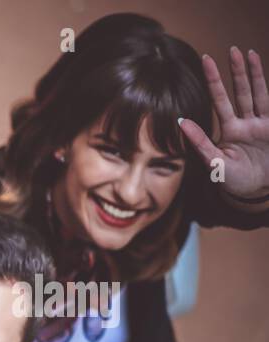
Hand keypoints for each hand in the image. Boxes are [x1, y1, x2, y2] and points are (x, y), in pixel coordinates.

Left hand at [179, 48, 268, 201]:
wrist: (258, 192)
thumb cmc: (233, 181)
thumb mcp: (214, 163)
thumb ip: (200, 142)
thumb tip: (181, 121)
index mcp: (228, 130)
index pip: (219, 101)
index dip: (213, 82)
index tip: (205, 61)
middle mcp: (245, 123)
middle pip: (239, 91)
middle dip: (235, 71)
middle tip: (229, 49)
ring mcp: (262, 123)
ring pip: (257, 92)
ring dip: (253, 73)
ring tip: (247, 53)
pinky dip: (268, 87)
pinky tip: (263, 72)